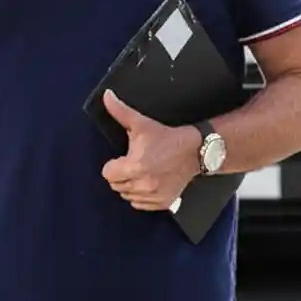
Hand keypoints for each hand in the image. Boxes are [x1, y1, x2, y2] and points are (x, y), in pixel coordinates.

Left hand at [100, 89, 200, 211]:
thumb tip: (106, 96)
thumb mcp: (141, 123)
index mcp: (134, 166)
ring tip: (142, 172)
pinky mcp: (163, 202)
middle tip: (133, 163)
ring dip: (130, 186)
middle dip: (121, 175)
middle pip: (116, 186)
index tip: (123, 158)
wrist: (194, 150)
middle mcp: (143, 184)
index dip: (113, 164)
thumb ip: (120, 111)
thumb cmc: (166, 136)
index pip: (108, 173)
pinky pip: (140, 204)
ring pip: (127, 196)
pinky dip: (141, 196)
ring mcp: (153, 195)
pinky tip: (149, 182)